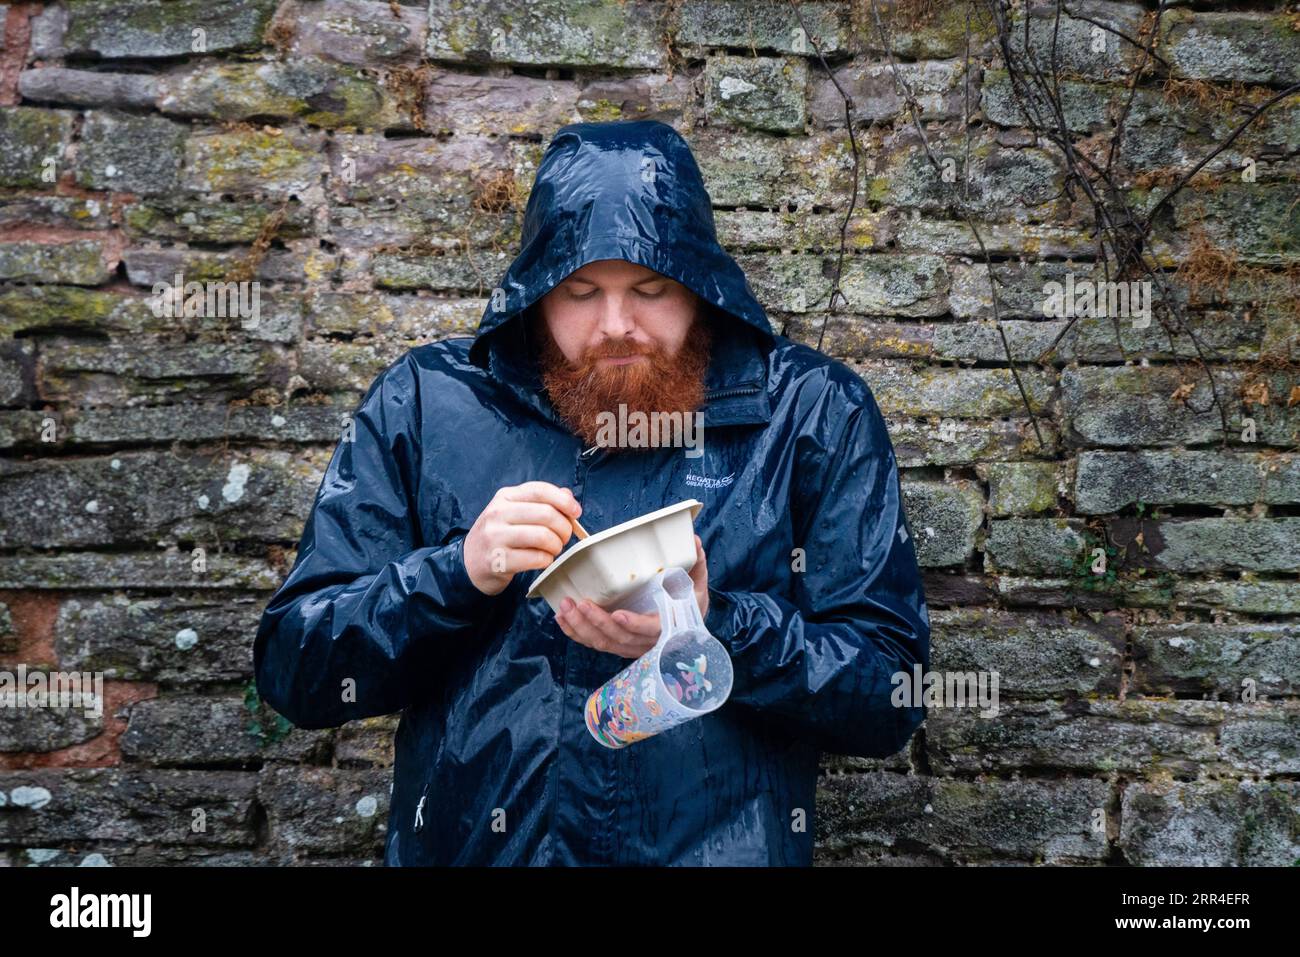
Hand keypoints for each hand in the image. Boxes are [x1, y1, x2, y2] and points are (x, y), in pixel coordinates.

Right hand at [463, 481, 581, 595]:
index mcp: (505, 497)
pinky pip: (536, 558)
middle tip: (564, 537)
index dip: (564, 501)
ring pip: (543, 537)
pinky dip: (547, 560)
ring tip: (553, 549)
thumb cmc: (499, 536)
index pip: (540, 490)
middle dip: (564, 528)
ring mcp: (496, 537)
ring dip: (556, 546)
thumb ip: (540, 501)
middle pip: (546, 514)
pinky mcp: (498, 560)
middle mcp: (498, 513)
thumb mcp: (514, 512)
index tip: (576, 512)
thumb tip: (568, 496)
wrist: (470, 562)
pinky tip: (543, 560)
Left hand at [556, 535, 709, 658]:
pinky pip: (594, 643)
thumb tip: (693, 540)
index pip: (650, 630)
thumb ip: (695, 563)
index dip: (635, 624)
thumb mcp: (696, 585)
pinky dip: (576, 633)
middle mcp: (647, 642)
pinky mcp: (617, 645)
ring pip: (603, 643)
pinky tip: (563, 619)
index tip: (618, 615)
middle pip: (619, 638)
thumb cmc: (689, 604)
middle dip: (597, 622)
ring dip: (581, 627)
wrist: (686, 629)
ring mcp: (630, 646)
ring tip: (566, 607)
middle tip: (580, 603)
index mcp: (668, 626)